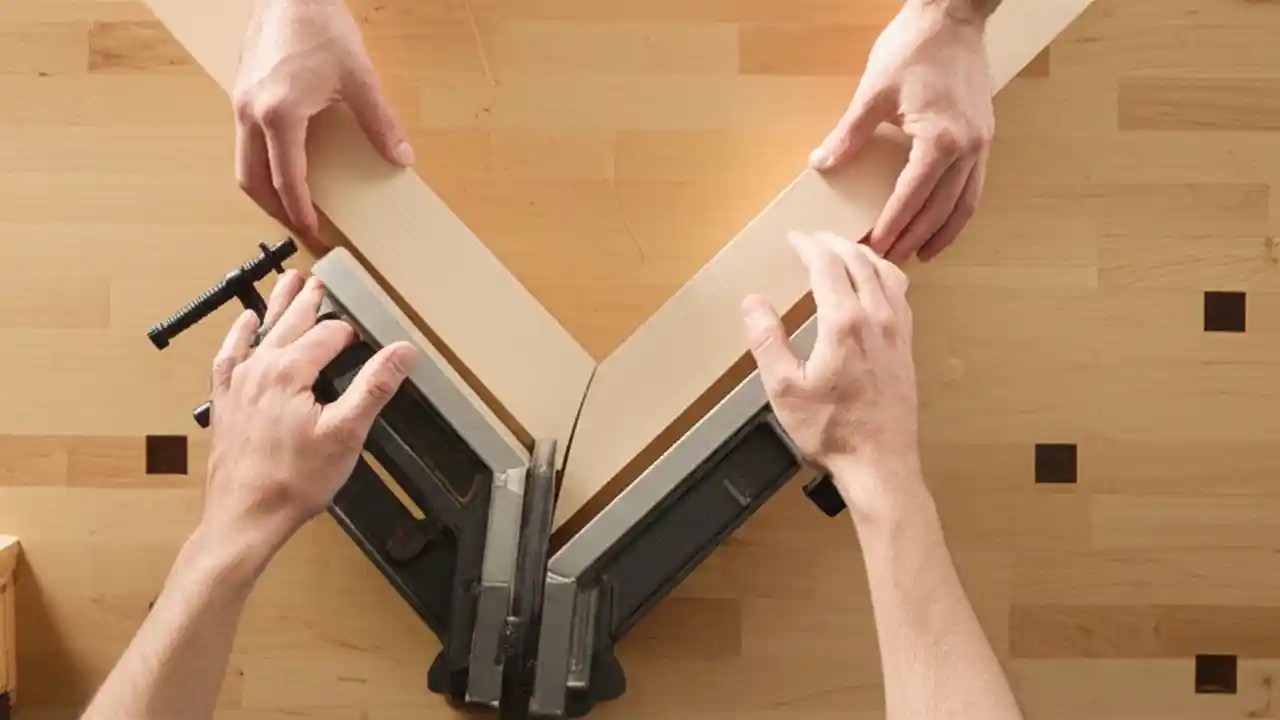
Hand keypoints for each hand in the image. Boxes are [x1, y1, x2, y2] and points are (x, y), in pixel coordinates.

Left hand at [204, 270, 417, 544]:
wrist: (245, 517)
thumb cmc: (293, 482)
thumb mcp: (347, 433)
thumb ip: (374, 386)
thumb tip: (403, 352)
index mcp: (290, 370)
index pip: (329, 334)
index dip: (351, 332)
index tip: (367, 333)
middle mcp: (259, 368)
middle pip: (291, 322)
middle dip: (310, 301)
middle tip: (320, 280)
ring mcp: (238, 383)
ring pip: (261, 331)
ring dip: (278, 306)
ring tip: (289, 283)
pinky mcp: (225, 401)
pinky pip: (229, 356)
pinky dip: (238, 336)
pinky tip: (245, 325)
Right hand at [234, 0, 414, 239]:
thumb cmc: (320, 27)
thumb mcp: (359, 78)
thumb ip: (380, 122)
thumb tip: (400, 156)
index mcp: (279, 115)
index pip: (287, 181)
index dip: (302, 213)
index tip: (315, 233)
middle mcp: (251, 114)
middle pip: (253, 181)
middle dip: (276, 211)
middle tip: (302, 229)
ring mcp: (241, 104)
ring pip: (244, 164)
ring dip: (265, 190)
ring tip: (292, 207)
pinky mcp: (242, 94)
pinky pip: (245, 142)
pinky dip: (262, 164)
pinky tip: (285, 167)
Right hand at [742, 232, 919, 512]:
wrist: (880, 463)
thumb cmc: (831, 431)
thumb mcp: (784, 389)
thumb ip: (766, 340)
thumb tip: (753, 301)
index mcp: (844, 323)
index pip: (827, 265)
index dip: (808, 245)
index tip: (793, 238)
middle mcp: (877, 318)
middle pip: (859, 260)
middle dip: (834, 242)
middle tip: (813, 238)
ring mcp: (898, 331)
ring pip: (886, 271)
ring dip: (861, 254)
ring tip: (842, 251)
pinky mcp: (907, 346)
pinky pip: (899, 293)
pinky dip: (883, 274)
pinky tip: (873, 284)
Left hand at [810, 0, 994, 263]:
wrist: (953, 15)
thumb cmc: (915, 48)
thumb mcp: (873, 92)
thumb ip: (849, 134)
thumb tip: (823, 163)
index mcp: (940, 141)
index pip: (911, 198)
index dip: (891, 227)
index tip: (872, 249)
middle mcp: (967, 149)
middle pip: (940, 210)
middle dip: (913, 239)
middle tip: (889, 263)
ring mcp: (980, 144)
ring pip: (964, 204)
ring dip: (941, 233)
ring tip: (919, 255)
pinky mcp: (983, 137)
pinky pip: (974, 186)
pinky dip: (958, 211)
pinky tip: (942, 222)